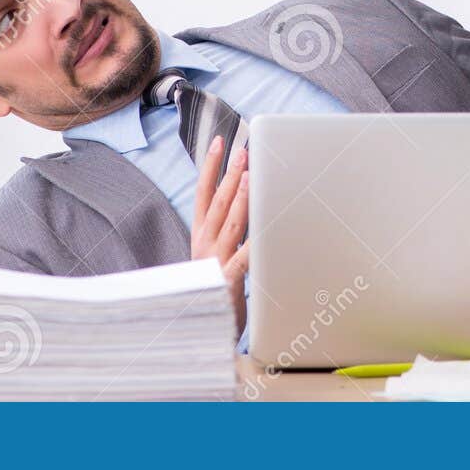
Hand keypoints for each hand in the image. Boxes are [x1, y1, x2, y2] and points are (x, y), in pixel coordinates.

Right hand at [191, 135, 249, 331]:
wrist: (204, 328)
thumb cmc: (216, 287)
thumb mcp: (217, 253)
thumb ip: (229, 227)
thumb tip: (247, 193)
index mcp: (200, 235)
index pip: (203, 193)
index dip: (209, 166)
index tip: (218, 141)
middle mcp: (204, 245)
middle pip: (217, 203)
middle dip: (229, 174)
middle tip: (242, 150)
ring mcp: (214, 262)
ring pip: (230, 223)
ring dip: (240, 197)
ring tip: (250, 175)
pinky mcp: (226, 281)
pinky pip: (246, 256)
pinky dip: (257, 240)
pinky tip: (269, 224)